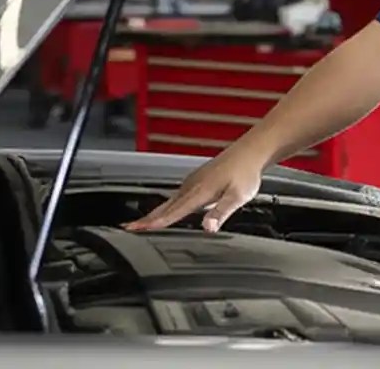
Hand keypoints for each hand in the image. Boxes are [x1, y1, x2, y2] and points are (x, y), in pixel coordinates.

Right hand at [122, 145, 264, 231]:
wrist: (252, 151)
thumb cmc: (246, 172)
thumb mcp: (237, 196)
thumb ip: (220, 212)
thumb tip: (207, 227)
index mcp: (199, 191)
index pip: (173, 212)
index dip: (155, 223)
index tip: (137, 229)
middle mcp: (193, 185)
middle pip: (165, 206)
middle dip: (146, 218)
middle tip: (128, 227)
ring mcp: (194, 181)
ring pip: (169, 200)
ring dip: (154, 212)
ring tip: (141, 223)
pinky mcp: (198, 179)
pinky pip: (177, 195)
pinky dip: (167, 204)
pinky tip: (167, 209)